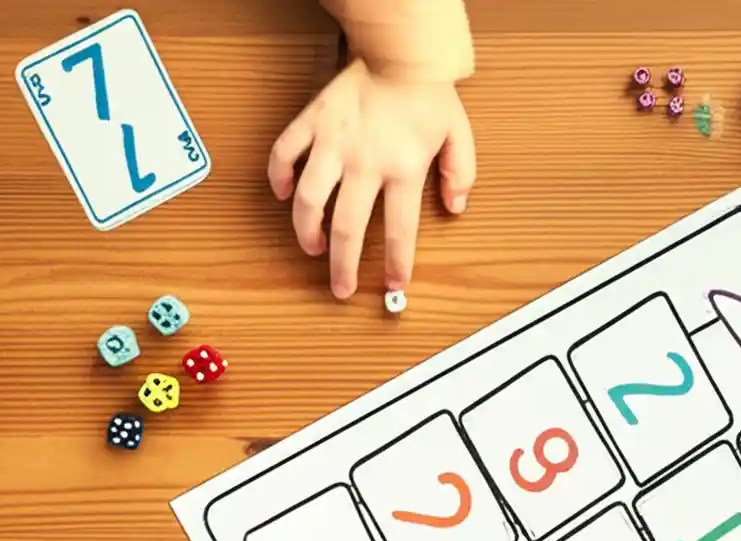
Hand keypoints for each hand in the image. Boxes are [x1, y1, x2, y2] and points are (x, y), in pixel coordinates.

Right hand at [268, 58, 475, 298]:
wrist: (399, 52)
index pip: (400, 230)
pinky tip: (284, 194)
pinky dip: (279, 177)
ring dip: (306, 230)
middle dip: (343, 266)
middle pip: (347, 228)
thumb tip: (455, 207)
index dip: (396, 264)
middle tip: (341, 288)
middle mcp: (365, 163)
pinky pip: (284, 154)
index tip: (392, 286)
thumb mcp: (459, 135)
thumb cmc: (428, 94)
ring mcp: (334, 144)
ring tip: (311, 247)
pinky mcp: (312, 123)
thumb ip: (461, 174)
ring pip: (309, 200)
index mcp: (403, 169)